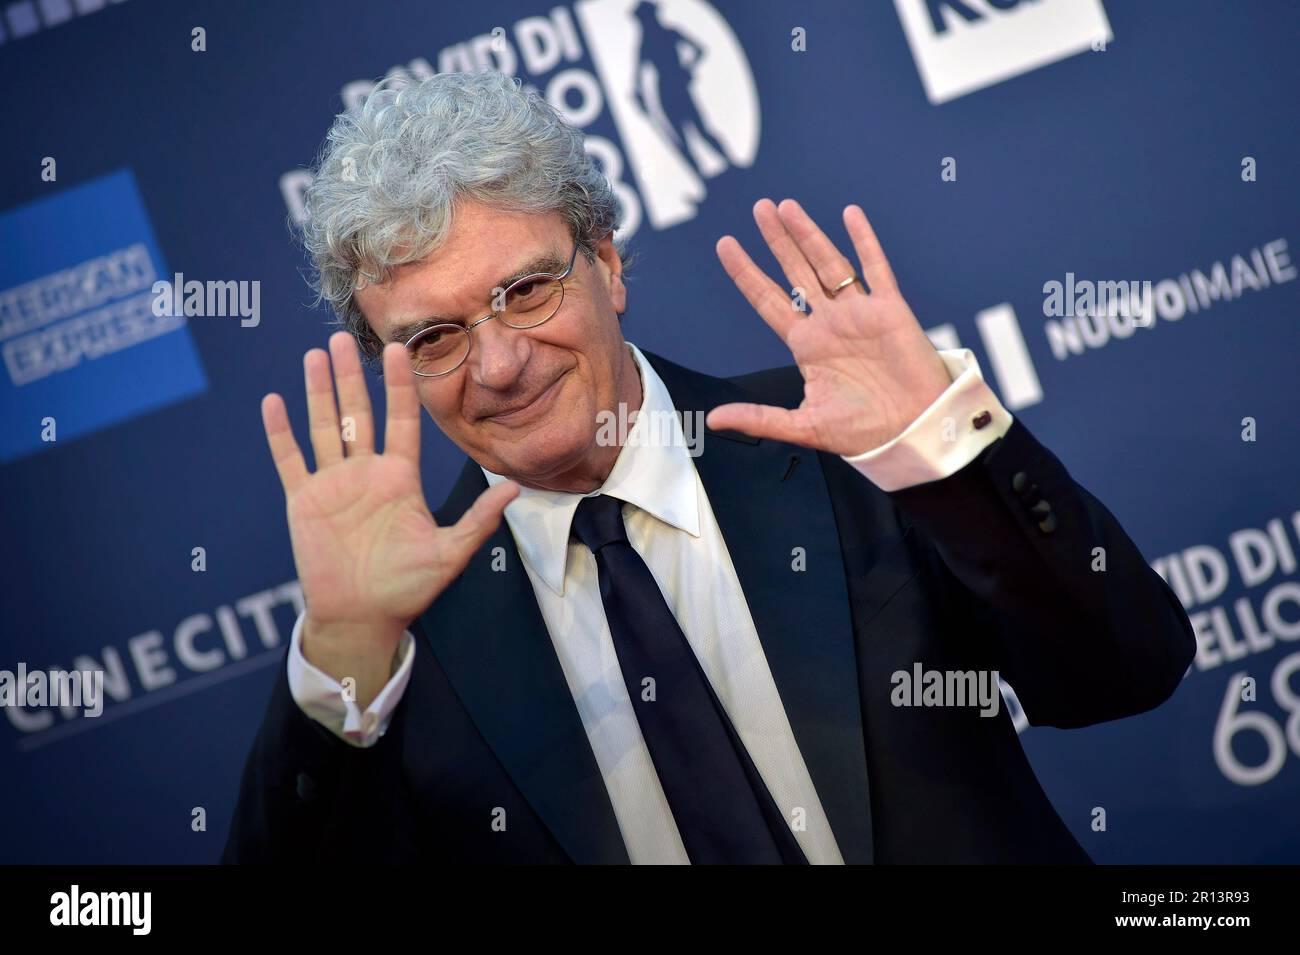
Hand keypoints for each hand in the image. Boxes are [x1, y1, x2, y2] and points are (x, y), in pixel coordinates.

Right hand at [261, 332, 517, 691]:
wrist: (364, 617)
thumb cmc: (408, 588)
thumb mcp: (449, 553)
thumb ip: (478, 520)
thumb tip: (515, 490)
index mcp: (400, 478)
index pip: (402, 420)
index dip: (400, 386)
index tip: (399, 349)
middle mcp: (366, 473)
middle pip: (357, 413)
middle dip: (350, 376)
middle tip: (341, 337)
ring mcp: (333, 484)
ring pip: (324, 427)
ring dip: (318, 391)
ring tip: (314, 355)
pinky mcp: (304, 501)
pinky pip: (291, 460)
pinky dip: (281, 433)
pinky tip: (274, 402)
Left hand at [707, 199, 952, 455]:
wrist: (914, 431)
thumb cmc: (864, 432)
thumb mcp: (804, 425)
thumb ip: (760, 418)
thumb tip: (714, 419)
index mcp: (807, 345)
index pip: (769, 300)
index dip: (746, 273)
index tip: (725, 245)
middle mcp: (829, 323)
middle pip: (796, 272)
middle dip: (777, 241)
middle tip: (759, 208)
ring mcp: (859, 313)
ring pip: (829, 263)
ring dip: (809, 234)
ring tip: (787, 206)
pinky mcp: (890, 309)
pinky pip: (875, 268)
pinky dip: (864, 241)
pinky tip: (850, 215)